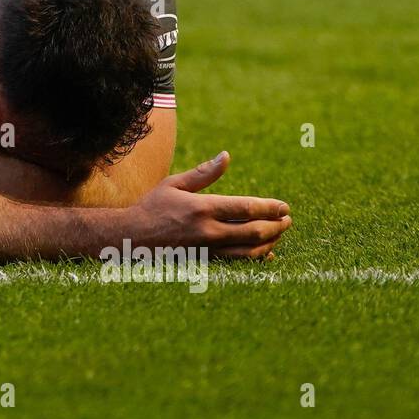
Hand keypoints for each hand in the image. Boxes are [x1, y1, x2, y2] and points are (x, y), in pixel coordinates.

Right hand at [119, 151, 290, 258]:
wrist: (131, 237)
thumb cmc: (152, 206)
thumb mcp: (175, 184)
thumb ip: (204, 173)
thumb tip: (226, 156)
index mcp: (203, 208)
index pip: (247, 208)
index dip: (270, 208)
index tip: (284, 207)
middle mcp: (208, 230)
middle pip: (254, 231)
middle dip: (276, 226)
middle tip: (287, 220)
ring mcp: (207, 248)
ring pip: (249, 250)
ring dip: (270, 242)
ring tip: (279, 233)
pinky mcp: (205, 260)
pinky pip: (237, 261)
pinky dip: (256, 257)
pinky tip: (265, 252)